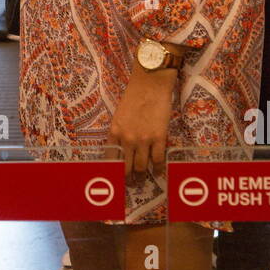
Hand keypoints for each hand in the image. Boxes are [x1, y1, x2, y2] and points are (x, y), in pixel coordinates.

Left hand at [104, 62, 176, 176]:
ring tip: (142, 182)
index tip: (114, 179)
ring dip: (141, 177)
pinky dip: (158, 169)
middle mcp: (126, 139)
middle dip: (126, 179)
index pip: (110, 158)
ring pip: (141, 167)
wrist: (150, 84)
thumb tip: (122, 149)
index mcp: (114, 132)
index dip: (112, 171)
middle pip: (125, 167)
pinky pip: (157, 160)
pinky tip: (159, 173)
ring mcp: (143, 140)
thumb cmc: (134, 96)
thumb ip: (120, 132)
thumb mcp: (120, 115)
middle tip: (129, 186)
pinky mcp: (158, 138)